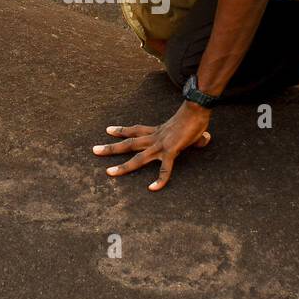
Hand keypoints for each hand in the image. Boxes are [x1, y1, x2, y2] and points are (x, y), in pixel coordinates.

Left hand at [92, 102, 212, 190]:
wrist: (197, 109)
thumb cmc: (194, 117)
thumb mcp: (189, 130)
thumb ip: (194, 138)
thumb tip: (205, 139)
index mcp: (156, 131)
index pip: (135, 130)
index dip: (121, 131)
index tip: (108, 131)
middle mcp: (154, 138)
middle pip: (129, 143)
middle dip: (111, 148)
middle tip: (94, 150)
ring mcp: (161, 145)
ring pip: (137, 158)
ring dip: (123, 166)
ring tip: (108, 173)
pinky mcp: (171, 151)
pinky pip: (164, 169)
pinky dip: (160, 180)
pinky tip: (153, 188)